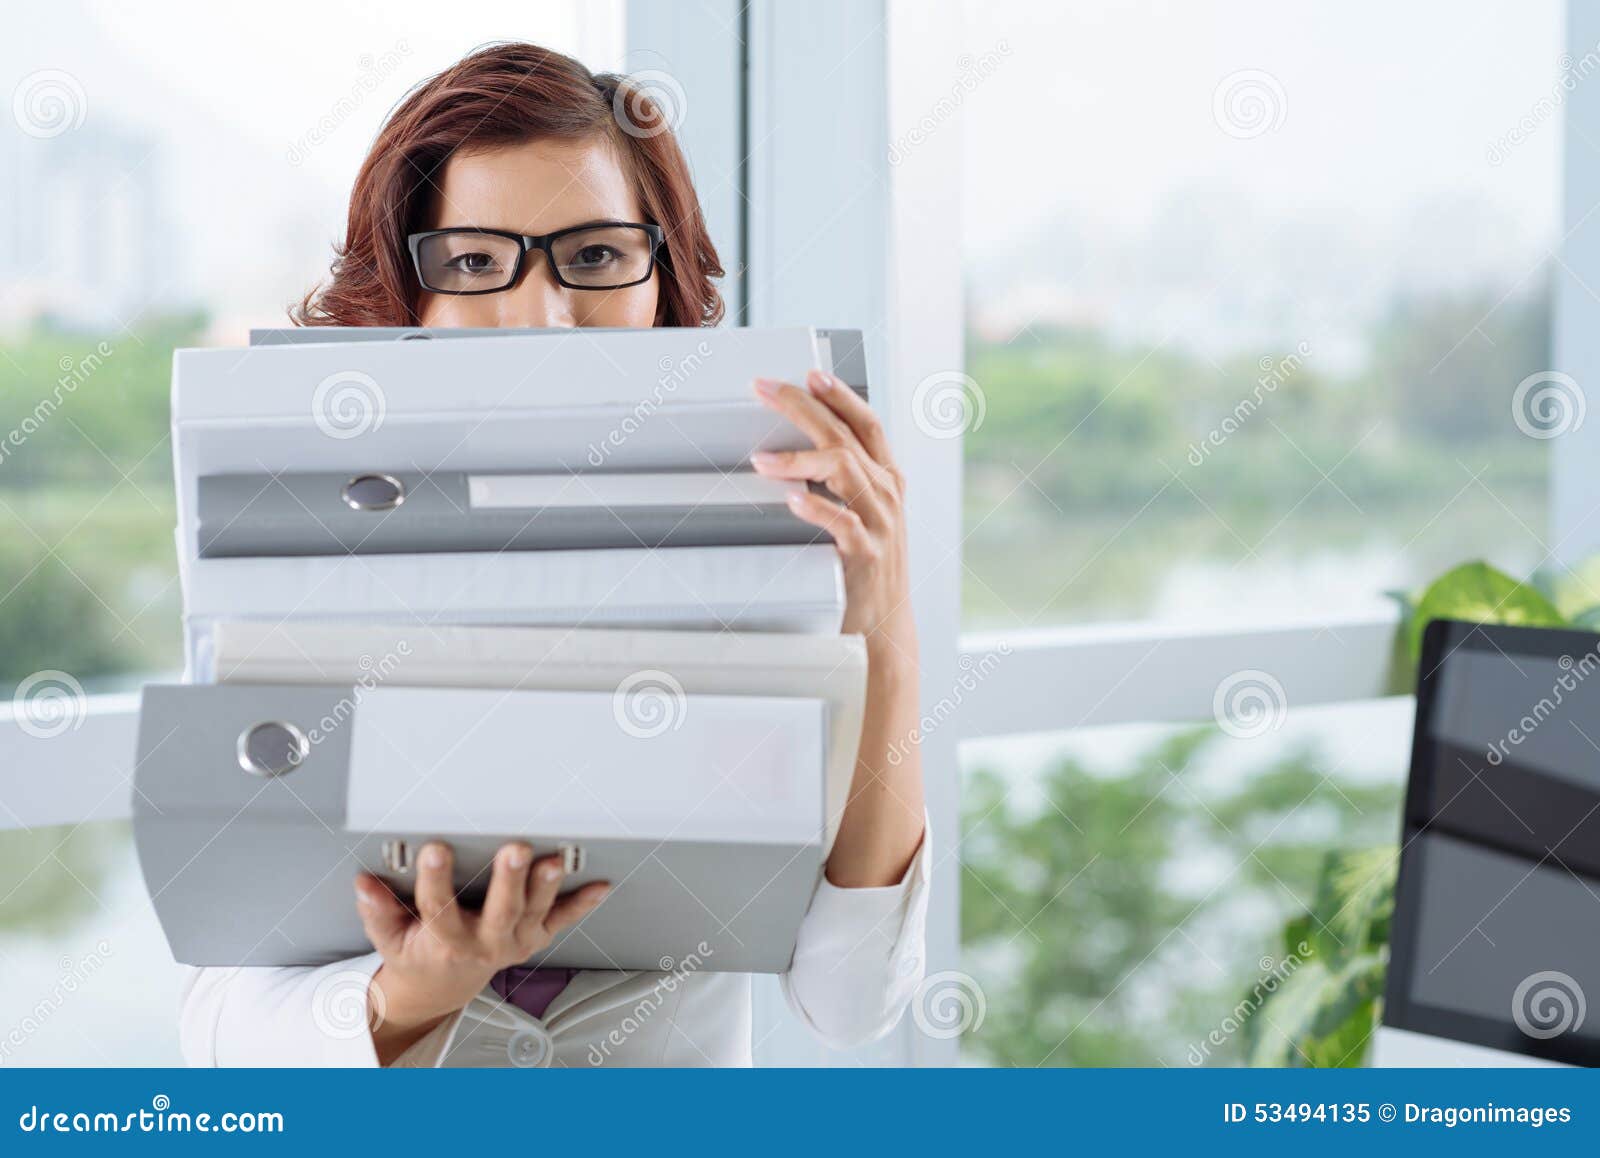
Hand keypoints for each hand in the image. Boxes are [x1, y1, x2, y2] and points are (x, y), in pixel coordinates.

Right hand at [354, 841, 609, 1062]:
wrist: (443, 984)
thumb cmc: (418, 951)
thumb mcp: (389, 938)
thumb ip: (378, 911)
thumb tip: (364, 883)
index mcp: (444, 940)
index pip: (437, 908)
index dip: (435, 879)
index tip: (434, 848)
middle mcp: (484, 942)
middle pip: (499, 911)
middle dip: (508, 880)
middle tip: (515, 849)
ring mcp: (515, 940)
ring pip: (534, 912)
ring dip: (547, 886)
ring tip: (555, 860)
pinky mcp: (535, 936)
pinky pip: (562, 920)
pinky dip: (582, 903)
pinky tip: (599, 884)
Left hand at [751, 369, 916, 663]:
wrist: (884, 626)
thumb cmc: (864, 569)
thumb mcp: (863, 517)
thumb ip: (843, 484)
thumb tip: (795, 453)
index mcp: (888, 479)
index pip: (868, 423)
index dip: (840, 395)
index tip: (810, 373)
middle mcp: (887, 493)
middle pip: (845, 436)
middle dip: (803, 408)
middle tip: (763, 390)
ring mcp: (880, 523)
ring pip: (844, 470)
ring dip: (798, 459)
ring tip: (760, 458)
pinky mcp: (866, 555)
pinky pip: (842, 524)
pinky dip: (815, 508)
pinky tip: (791, 500)